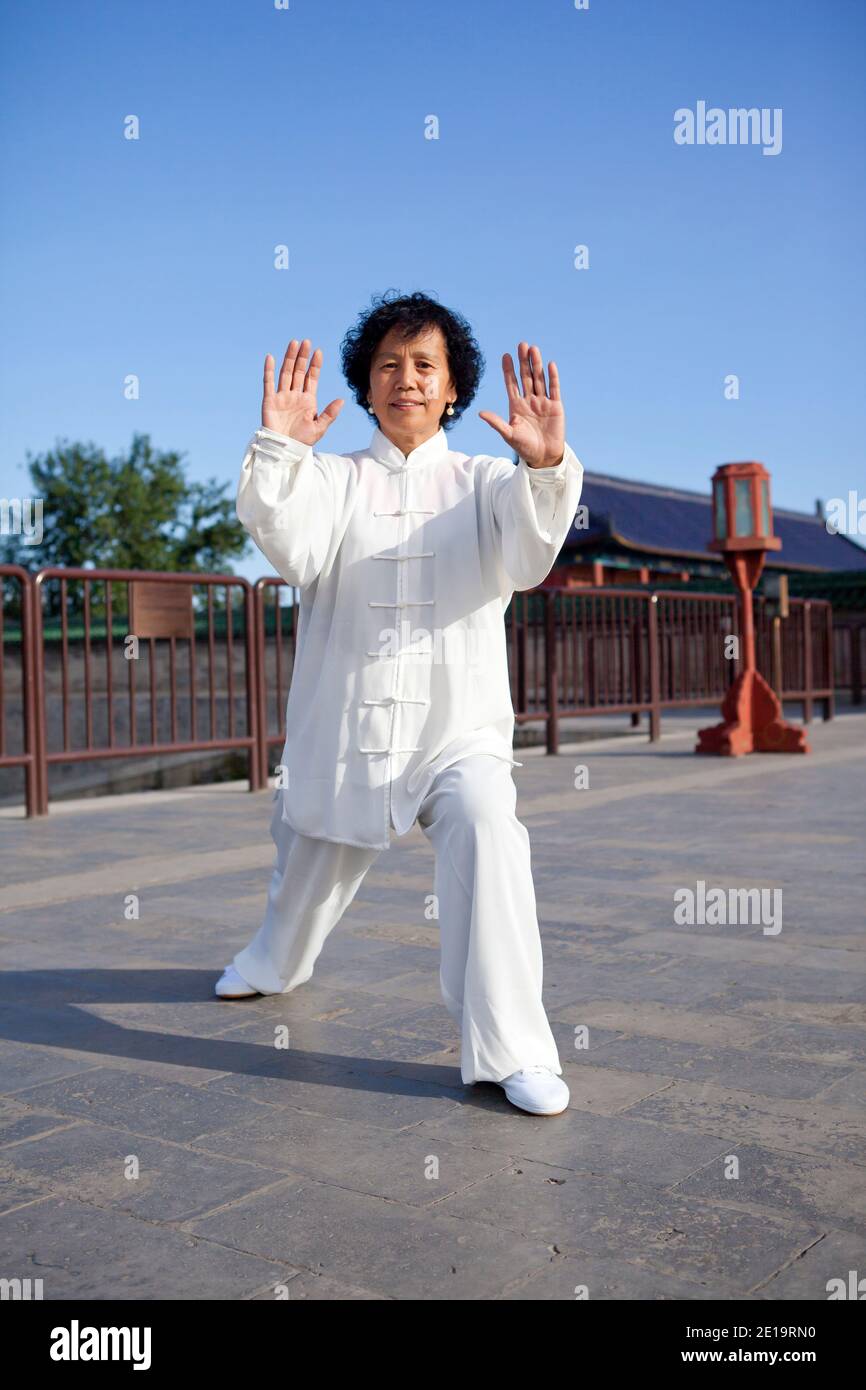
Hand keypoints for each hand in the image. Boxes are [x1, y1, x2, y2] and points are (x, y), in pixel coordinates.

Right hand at [261, 338, 343, 444]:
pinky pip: (269, 383)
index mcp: (308, 400)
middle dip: (303, 357)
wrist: (285, 451)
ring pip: (286, 373)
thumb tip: (342, 400)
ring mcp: (282, 397)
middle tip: (306, 342)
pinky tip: (270, 357)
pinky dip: (269, 370)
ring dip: (289, 358)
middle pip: (299, 371)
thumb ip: (330, 413)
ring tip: (293, 344)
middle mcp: (295, 395)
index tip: (318, 351)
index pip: (312, 378)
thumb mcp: (319, 427)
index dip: (315, 365)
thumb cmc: (302, 441)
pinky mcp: (270, 401)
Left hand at [479, 342, 564, 467]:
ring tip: (533, 349)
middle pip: (525, 377)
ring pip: (539, 379)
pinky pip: (554, 389)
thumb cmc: (524, 448)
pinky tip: (550, 365)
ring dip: (536, 365)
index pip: (511, 383)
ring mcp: (542, 402)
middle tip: (521, 345)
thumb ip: (496, 422)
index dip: (508, 370)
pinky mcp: (556, 406)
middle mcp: (529, 401)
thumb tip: (480, 413)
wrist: (543, 457)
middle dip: (523, 361)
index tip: (505, 356)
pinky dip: (552, 377)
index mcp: (516, 406)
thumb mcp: (508, 434)